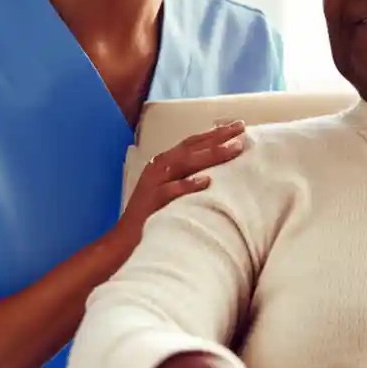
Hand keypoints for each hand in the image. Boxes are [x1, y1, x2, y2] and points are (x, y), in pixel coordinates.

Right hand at [114, 121, 247, 246]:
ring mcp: (154, 183)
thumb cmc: (153, 216)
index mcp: (164, 163)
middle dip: (218, 136)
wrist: (126, 240)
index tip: (239, 127)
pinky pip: (170, 191)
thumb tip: (217, 171)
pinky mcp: (151, 202)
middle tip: (241, 128)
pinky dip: (187, 184)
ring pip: (184, 162)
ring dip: (210, 154)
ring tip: (234, 148)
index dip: (215, 133)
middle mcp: (159, 167)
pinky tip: (206, 181)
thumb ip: (188, 177)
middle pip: (191, 147)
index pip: (192, 143)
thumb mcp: (170, 190)